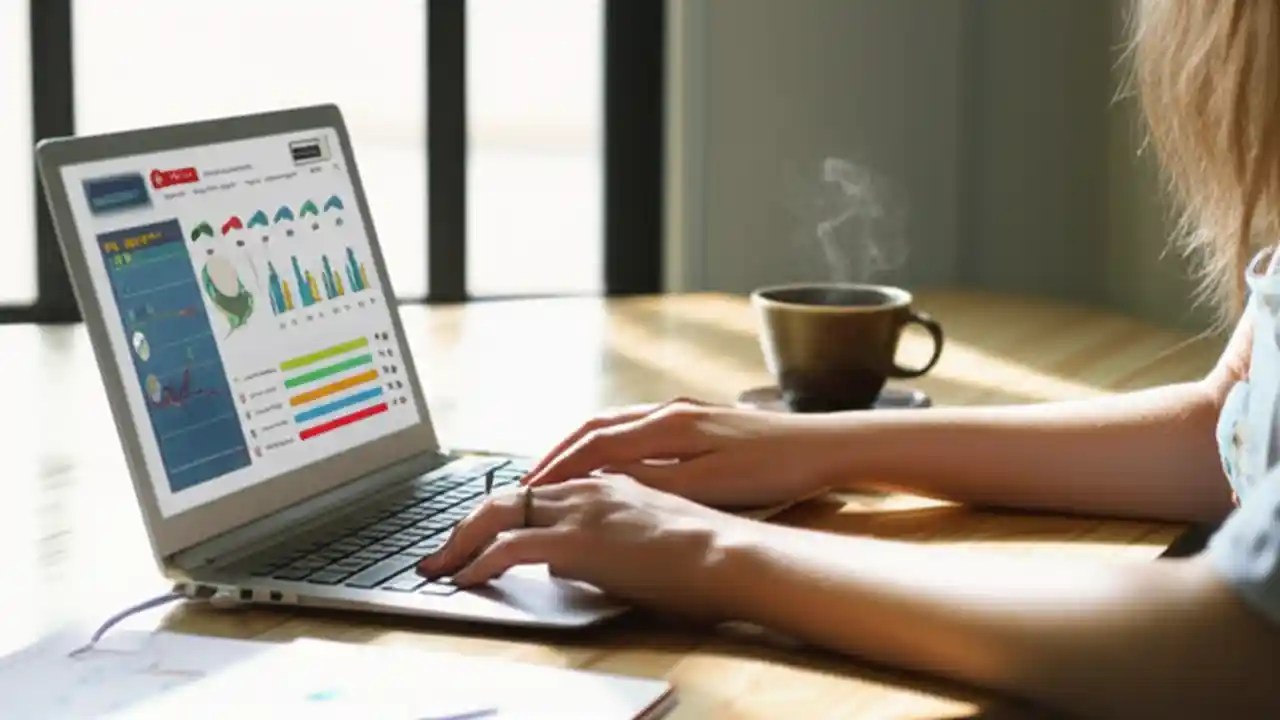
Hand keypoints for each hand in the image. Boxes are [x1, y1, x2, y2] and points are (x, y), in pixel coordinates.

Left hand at [416, 476, 759, 617]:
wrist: (730, 554)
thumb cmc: (708, 553)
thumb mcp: (654, 532)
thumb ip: (616, 534)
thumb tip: (587, 557)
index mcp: (606, 484)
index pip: (537, 491)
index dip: (502, 512)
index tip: (480, 532)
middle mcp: (586, 489)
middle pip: (507, 496)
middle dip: (466, 524)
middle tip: (443, 551)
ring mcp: (580, 510)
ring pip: (498, 513)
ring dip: (460, 541)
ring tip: (441, 567)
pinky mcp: (577, 540)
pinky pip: (509, 547)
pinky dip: (477, 562)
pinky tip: (465, 579)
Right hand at [522, 399, 846, 507]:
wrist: (824, 445)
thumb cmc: (773, 471)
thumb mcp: (710, 486)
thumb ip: (654, 481)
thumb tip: (602, 480)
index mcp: (669, 427)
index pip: (595, 445)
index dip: (558, 468)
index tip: (529, 489)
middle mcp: (670, 411)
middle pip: (597, 426)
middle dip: (560, 452)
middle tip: (530, 479)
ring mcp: (686, 412)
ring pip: (617, 422)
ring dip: (582, 444)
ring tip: (558, 469)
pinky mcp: (700, 420)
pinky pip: (638, 426)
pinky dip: (610, 443)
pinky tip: (612, 460)